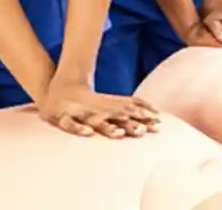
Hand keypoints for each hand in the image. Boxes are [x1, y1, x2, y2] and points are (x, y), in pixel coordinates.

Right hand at [37, 74, 158, 138]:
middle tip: (144, 131)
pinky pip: (71, 124)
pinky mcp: (64, 117)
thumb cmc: (92, 102)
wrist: (62, 88)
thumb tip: (159, 112)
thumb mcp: (115, 102)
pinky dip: (78, 128)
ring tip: (119, 134)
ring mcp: (82, 113)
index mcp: (110, 108)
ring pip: (96, 121)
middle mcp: (98, 110)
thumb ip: (136, 106)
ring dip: (108, 127)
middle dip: (130, 124)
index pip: (130, 112)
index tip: (159, 124)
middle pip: (116, 117)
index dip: (144, 118)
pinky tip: (87, 133)